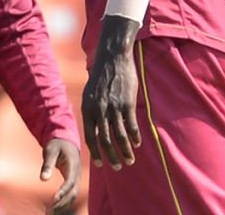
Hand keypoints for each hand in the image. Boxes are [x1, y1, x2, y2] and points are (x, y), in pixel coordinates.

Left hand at [41, 138, 80, 213]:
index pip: (70, 182)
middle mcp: (77, 174)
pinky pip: (70, 194)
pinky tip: (55, 208)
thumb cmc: (57, 144)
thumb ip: (47, 164)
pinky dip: (64, 202)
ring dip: (63, 205)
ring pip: (72, 195)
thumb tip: (43, 179)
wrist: (66, 140)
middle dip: (62, 203)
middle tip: (50, 211)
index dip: (63, 192)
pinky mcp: (73, 181)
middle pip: (72, 192)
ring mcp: (76, 178)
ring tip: (51, 212)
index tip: (54, 199)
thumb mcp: (50, 150)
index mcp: (73, 165)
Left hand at [80, 18, 141, 170]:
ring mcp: (113, 107)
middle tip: (117, 167)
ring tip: (130, 160)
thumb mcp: (90, 93)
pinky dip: (135, 137)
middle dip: (111, 156)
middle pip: (105, 140)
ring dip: (125, 151)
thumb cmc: (101, 76)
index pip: (90, 136)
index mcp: (87, 108)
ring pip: (120, 136)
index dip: (94, 152)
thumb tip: (94, 129)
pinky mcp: (127, 102)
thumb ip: (92, 110)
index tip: (99, 164)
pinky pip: (131, 125)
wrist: (112, 57)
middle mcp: (99, 109)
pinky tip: (137, 144)